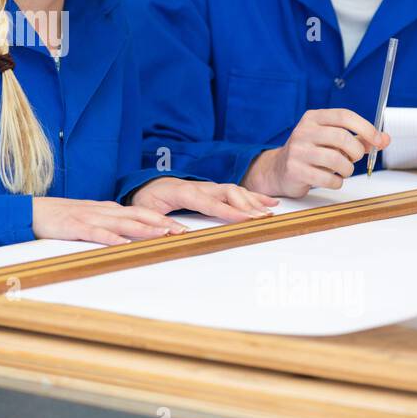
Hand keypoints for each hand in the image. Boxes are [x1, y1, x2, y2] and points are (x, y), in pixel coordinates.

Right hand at [31, 197, 188, 245]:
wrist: (31, 211)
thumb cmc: (60, 217)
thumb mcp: (89, 217)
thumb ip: (108, 222)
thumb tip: (128, 232)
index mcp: (107, 209)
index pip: (140, 213)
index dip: (162, 219)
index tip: (181, 228)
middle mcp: (103, 211)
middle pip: (138, 216)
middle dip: (162, 223)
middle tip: (183, 231)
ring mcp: (90, 218)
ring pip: (123, 222)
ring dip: (144, 228)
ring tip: (163, 234)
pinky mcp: (76, 226)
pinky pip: (97, 233)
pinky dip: (112, 238)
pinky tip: (124, 244)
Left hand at [131, 177, 276, 222]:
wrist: (147, 184)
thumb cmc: (147, 198)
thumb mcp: (146, 210)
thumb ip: (160, 220)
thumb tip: (177, 232)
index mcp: (182, 192)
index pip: (209, 202)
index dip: (227, 210)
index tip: (244, 218)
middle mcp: (199, 186)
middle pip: (227, 193)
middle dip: (246, 206)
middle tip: (263, 219)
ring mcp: (208, 187)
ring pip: (235, 191)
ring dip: (253, 201)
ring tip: (270, 212)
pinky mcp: (213, 190)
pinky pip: (236, 191)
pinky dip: (254, 196)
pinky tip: (269, 203)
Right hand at [241, 109, 389, 197]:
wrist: (280, 169)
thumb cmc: (311, 153)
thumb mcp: (332, 140)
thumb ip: (359, 139)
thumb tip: (384, 139)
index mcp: (313, 118)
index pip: (344, 116)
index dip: (365, 127)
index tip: (378, 140)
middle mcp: (303, 131)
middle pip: (342, 138)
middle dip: (357, 151)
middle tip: (355, 158)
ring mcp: (297, 151)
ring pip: (336, 159)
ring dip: (347, 169)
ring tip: (344, 170)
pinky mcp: (295, 170)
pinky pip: (327, 178)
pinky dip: (337, 182)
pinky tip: (332, 179)